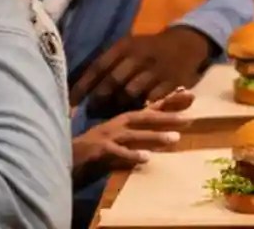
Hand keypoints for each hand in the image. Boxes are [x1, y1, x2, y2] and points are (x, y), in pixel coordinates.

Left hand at [70, 26, 213, 111]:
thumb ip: (108, 64)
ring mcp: (156, 70)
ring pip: (130, 93)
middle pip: (112, 82)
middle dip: (99, 99)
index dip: (82, 87)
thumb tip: (80, 87)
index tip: (70, 104)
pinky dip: (141, 109)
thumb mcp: (128, 47)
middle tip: (93, 111)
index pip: (97, 67)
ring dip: (118, 106)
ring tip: (112, 115)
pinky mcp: (171, 82)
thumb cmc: (149, 49)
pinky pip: (150, 101)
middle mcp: (139, 56)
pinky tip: (135, 115)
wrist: (186, 44)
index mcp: (125, 46)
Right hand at [72, 89, 194, 185]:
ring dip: (155, 136)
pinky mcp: (98, 153)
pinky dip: (131, 156)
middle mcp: (116, 126)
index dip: (169, 101)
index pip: (150, 109)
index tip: (188, 93)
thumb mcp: (120, 141)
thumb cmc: (93, 152)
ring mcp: (107, 138)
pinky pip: (117, 154)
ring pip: (135, 135)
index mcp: (123, 121)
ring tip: (175, 138)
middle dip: (168, 116)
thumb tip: (166, 135)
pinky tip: (146, 159)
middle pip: (145, 118)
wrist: (64, 161)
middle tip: (190, 118)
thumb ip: (140, 137)